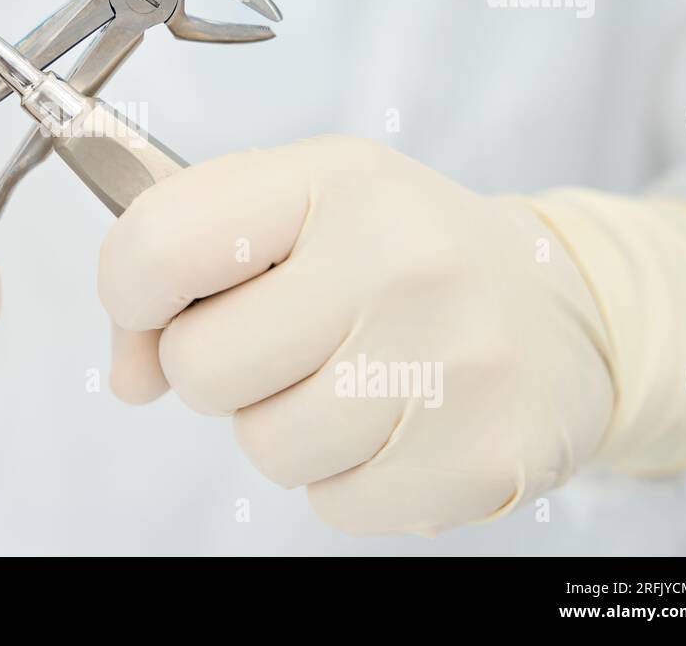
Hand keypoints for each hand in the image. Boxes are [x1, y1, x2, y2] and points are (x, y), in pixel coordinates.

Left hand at [98, 136, 613, 535]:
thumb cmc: (394, 254)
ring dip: (283, 426)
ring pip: (267, 448)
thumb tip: (131, 376)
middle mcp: (400, 261)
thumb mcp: (294, 209)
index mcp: (334, 181)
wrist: (555, 307)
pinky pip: (335, 504)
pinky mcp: (483, 457)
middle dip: (217, 368)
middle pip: (202, 368)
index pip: (163, 244)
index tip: (157, 305)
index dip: (130, 291)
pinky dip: (347, 476)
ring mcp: (451, 363)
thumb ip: (181, 263)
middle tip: (281, 342)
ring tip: (346, 377)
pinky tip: (393, 422)